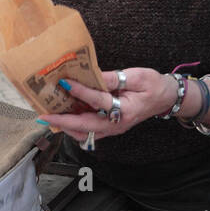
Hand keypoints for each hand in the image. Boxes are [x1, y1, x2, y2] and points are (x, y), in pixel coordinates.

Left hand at [41, 68, 177, 141]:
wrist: (165, 98)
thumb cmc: (153, 85)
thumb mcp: (137, 76)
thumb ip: (114, 78)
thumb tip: (91, 75)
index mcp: (126, 110)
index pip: (98, 101)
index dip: (80, 91)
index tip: (64, 83)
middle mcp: (117, 125)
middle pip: (85, 127)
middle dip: (63, 121)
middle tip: (44, 116)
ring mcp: (112, 129)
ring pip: (84, 134)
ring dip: (66, 125)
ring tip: (50, 115)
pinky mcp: (108, 128)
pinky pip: (87, 132)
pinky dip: (73, 125)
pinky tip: (63, 114)